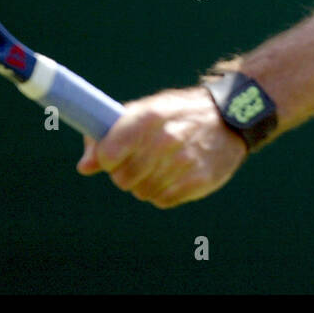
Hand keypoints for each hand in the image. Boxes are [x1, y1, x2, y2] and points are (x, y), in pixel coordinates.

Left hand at [77, 86, 247, 207]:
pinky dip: (163, 193)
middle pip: (123, 178)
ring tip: (159, 166)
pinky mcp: (198, 180)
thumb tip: (85, 166)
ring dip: (145, 184)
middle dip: (125, 173)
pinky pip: (163, 200)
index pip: (108, 153)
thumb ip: (110, 135)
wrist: (229, 118)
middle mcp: (166, 139)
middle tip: (139, 162)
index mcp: (149, 117)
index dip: (106, 159)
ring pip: (142, 192)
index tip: (113, 156)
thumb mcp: (146, 111)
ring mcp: (184, 161)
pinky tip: (174, 176)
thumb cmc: (178, 114)